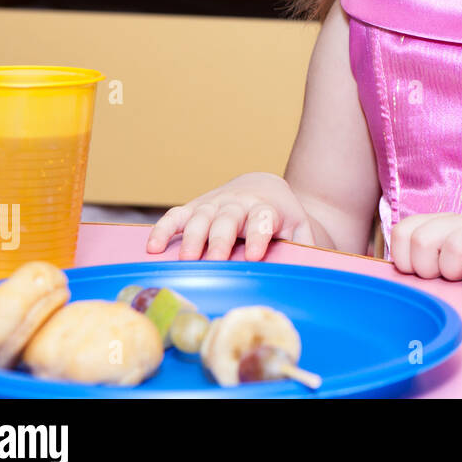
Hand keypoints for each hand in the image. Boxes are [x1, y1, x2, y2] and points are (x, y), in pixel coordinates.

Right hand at [146, 172, 316, 261]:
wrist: (263, 187)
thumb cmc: (280, 217)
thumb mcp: (298, 228)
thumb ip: (303, 248)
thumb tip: (309, 274)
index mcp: (266, 209)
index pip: (263, 218)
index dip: (259, 235)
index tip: (255, 254)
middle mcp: (238, 204)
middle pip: (227, 219)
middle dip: (219, 240)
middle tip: (212, 261)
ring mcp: (214, 204)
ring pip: (200, 217)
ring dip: (191, 238)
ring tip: (185, 260)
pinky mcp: (195, 207)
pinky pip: (175, 216)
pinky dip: (163, 229)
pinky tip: (153, 248)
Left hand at [389, 213, 461, 285]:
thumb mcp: (432, 274)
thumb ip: (409, 265)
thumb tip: (380, 268)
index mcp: (438, 224)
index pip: (403, 232)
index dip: (405, 261)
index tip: (420, 276)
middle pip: (423, 239)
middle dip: (428, 269)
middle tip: (444, 279)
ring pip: (454, 245)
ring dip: (454, 273)